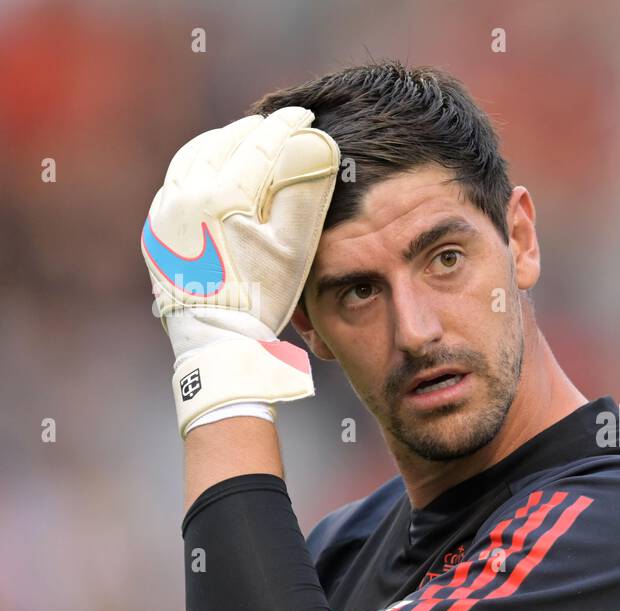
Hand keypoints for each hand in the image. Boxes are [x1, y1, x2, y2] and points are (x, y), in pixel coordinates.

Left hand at [141, 106, 339, 435]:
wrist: (216, 338)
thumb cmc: (262, 295)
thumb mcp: (294, 247)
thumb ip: (304, 193)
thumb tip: (317, 148)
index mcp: (221, 195)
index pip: (258, 145)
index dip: (284, 126)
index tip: (304, 117)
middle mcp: (184, 195)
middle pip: (221, 143)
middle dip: (252, 131)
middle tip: (277, 126)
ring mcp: (165, 213)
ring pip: (192, 157)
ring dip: (221, 144)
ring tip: (246, 141)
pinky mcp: (157, 230)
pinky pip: (176, 182)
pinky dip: (198, 168)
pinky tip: (216, 173)